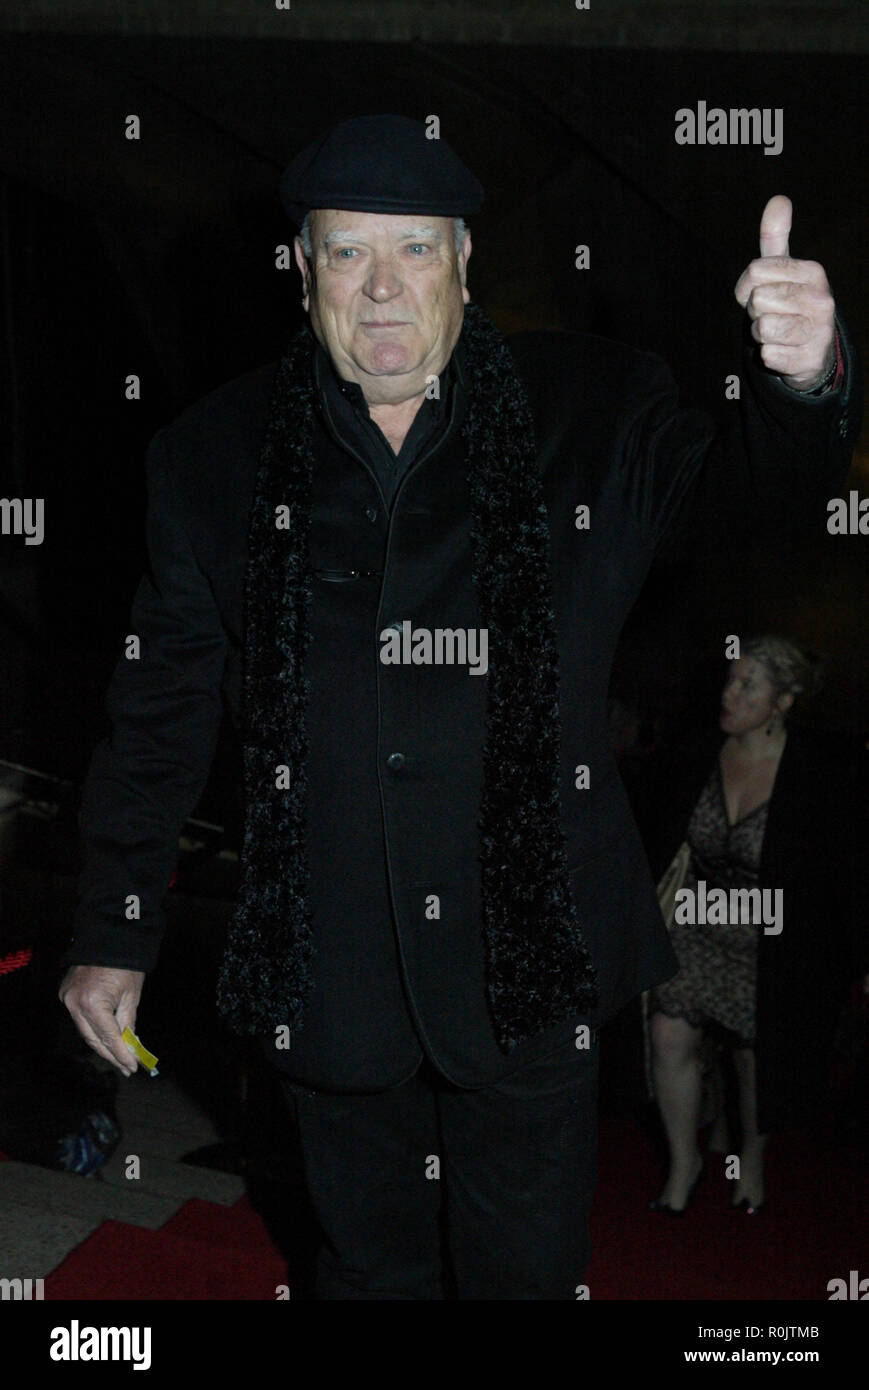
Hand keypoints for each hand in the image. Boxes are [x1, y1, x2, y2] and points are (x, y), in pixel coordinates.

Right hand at [59, 965, 145, 1076]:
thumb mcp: (132, 996)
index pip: (108, 1037)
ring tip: (118, 1058)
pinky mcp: (65, 994)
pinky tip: (105, 1039)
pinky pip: (79, 1019)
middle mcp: (75, 1004)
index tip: (132, 1067)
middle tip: (125, 1068)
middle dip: (111, 1055)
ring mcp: (67, 999)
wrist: (107, 938)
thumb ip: (128, 1023)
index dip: (121, 1054)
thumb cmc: (125, 965)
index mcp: (93, 1003)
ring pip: (85, 1031)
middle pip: (93, 1039)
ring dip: (102, 1045)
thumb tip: (130, 1046)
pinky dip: (92, 1029)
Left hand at [734, 195, 835, 391]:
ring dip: (761, 334)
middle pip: (757, 300)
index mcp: (812, 271)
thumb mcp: (783, 270)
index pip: (755, 272)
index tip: (759, 293)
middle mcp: (821, 299)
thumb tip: (779, 199)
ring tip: (778, 332)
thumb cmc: (789, 304)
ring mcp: (819, 330)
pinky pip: (768, 354)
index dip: (746, 288)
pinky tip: (784, 350)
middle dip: (756, 312)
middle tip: (772, 315)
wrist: (811, 350)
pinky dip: (769, 355)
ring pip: (762, 327)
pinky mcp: (810, 359)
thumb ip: (776, 237)